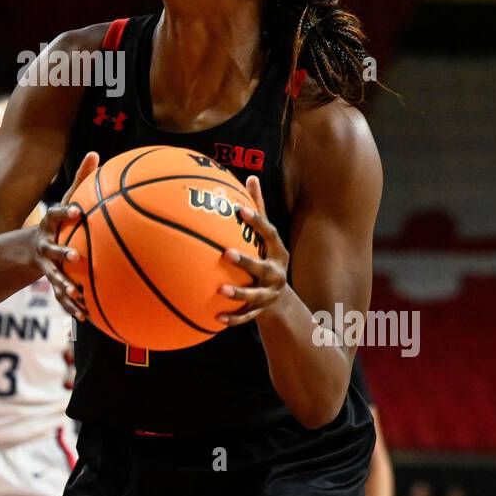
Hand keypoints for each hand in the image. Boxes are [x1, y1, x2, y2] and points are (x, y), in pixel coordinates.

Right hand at [30, 151, 99, 320]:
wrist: (24, 250)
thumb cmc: (56, 222)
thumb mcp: (65, 201)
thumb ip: (80, 179)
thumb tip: (95, 152)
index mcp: (50, 224)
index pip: (55, 215)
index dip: (65, 212)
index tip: (76, 211)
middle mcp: (44, 245)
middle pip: (52, 250)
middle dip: (62, 253)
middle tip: (76, 257)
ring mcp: (44, 265)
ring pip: (54, 277)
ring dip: (64, 285)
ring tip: (77, 294)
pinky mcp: (50, 281)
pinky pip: (60, 295)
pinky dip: (71, 305)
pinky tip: (85, 316)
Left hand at [220, 175, 289, 325]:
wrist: (279, 297)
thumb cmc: (265, 255)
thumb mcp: (265, 236)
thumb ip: (258, 209)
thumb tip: (251, 176)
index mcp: (278, 252)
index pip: (270, 235)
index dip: (257, 222)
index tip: (240, 210)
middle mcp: (276, 274)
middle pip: (262, 268)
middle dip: (246, 261)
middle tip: (225, 252)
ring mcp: (269, 294)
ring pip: (255, 296)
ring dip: (238, 294)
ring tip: (219, 290)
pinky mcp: (260, 311)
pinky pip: (246, 317)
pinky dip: (233, 318)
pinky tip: (216, 318)